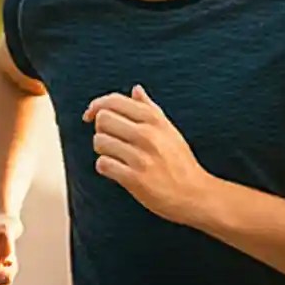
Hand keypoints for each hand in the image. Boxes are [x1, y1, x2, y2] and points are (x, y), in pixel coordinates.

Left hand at [83, 84, 211, 224]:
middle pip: (102, 119)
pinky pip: (103, 164)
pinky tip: (117, 170)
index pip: (115, 101)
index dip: (96, 105)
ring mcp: (141, 156)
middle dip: (101, 129)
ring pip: (99, 141)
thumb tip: (135, 89)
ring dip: (103, 150)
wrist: (195, 194)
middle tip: (111, 141)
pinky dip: (105, 167)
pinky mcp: (135, 178)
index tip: (90, 115)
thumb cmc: (180, 162)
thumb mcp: (169, 130)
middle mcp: (147, 135)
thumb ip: (150, 108)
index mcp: (154, 120)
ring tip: (116, 157)